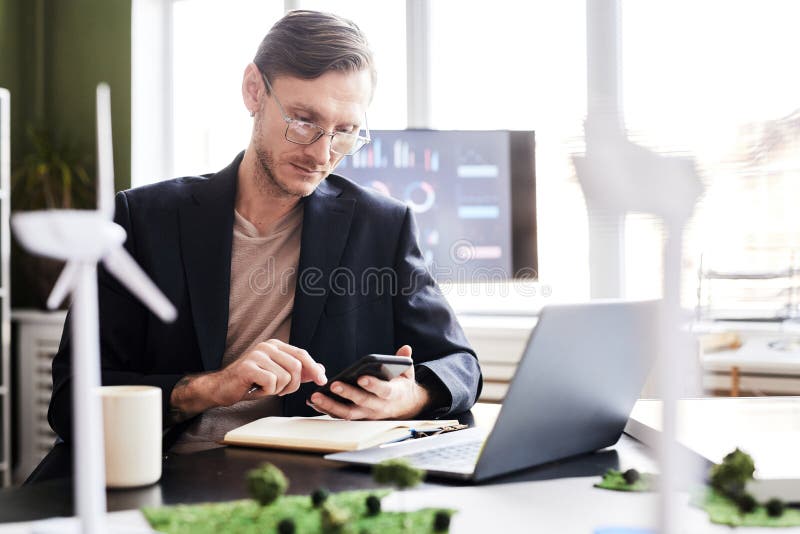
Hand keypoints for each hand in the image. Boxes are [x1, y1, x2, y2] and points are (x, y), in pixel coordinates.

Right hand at [214, 339, 326, 404]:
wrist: (222, 388)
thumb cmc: (250, 382)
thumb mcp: (278, 375)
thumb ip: (298, 371)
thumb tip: (320, 369)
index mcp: (275, 345)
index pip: (302, 354)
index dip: (314, 368)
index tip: (322, 381)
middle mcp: (267, 346)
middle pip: (296, 366)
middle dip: (293, 385)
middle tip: (279, 390)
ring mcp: (257, 355)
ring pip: (285, 377)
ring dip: (277, 389)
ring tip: (264, 388)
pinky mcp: (248, 367)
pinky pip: (271, 383)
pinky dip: (267, 392)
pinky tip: (256, 389)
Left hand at [307, 345, 430, 419]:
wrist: (404, 407)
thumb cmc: (402, 386)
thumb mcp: (408, 373)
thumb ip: (405, 361)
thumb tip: (405, 349)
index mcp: (393, 394)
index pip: (384, 391)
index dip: (373, 385)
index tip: (362, 378)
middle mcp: (379, 407)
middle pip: (362, 402)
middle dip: (347, 394)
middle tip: (333, 385)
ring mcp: (367, 414)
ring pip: (348, 413)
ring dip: (330, 405)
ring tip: (316, 396)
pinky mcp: (358, 417)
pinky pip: (340, 415)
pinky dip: (326, 410)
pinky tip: (314, 402)